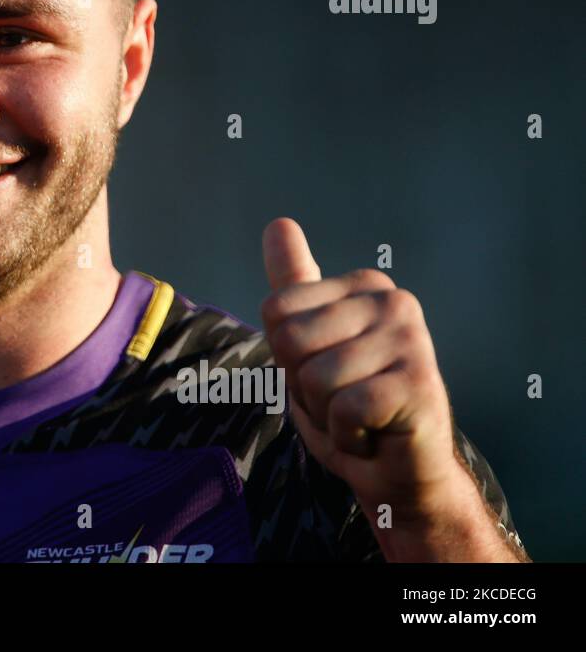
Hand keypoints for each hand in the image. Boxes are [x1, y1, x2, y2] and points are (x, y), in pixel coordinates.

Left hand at [258, 217, 517, 559]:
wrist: (399, 472)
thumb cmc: (348, 405)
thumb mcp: (308, 342)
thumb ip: (293, 283)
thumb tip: (279, 223)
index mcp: (363, 285)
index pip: (275, 309)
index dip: (286, 356)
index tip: (324, 371)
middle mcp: (393, 301)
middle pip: (289, 340)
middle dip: (302, 386)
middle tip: (342, 399)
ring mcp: (412, 340)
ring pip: (314, 378)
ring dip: (325, 415)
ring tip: (360, 418)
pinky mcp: (420, 384)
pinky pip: (344, 408)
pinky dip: (347, 435)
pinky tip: (375, 435)